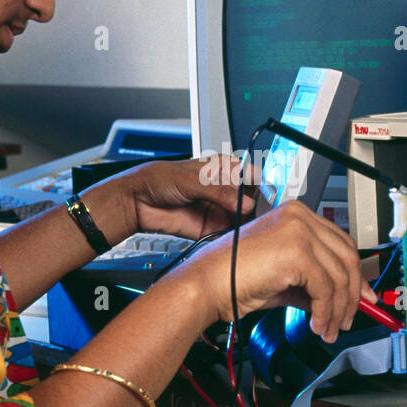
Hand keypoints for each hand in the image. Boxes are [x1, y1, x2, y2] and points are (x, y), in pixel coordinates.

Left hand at [123, 155, 260, 239]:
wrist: (137, 202)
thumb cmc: (159, 179)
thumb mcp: (191, 180)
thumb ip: (219, 192)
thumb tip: (244, 203)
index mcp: (222, 169)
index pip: (251, 175)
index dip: (262, 185)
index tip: (269, 195)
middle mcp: (223, 190)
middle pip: (251, 199)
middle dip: (258, 207)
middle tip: (260, 214)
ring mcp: (218, 209)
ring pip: (243, 218)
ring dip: (248, 224)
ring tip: (251, 227)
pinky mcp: (211, 228)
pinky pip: (229, 233)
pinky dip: (235, 237)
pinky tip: (238, 237)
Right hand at [180, 200, 377, 343]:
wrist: (205, 285)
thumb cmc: (231, 279)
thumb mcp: (283, 280)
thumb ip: (312, 284)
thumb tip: (338, 300)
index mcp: (295, 215)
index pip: (339, 242)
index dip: (354, 274)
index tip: (361, 297)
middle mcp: (299, 216)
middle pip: (347, 256)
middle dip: (353, 293)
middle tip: (350, 318)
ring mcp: (299, 230)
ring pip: (340, 274)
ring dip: (338, 309)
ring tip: (328, 329)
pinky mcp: (297, 250)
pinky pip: (326, 287)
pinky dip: (326, 311)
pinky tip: (317, 324)